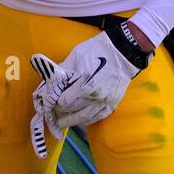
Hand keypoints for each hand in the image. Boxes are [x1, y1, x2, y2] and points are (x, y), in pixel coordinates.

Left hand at [28, 32, 140, 156]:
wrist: (123, 51)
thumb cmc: (98, 50)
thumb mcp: (76, 56)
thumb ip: (63, 70)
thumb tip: (51, 80)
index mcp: (83, 85)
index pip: (63, 102)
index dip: (55, 102)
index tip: (49, 100)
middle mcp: (94, 98)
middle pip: (72, 111)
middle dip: (60, 112)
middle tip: (53, 111)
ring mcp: (104, 102)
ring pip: (84, 118)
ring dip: (71, 121)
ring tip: (62, 123)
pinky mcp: (112, 103)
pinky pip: (98, 117)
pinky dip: (88, 119)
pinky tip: (81, 119)